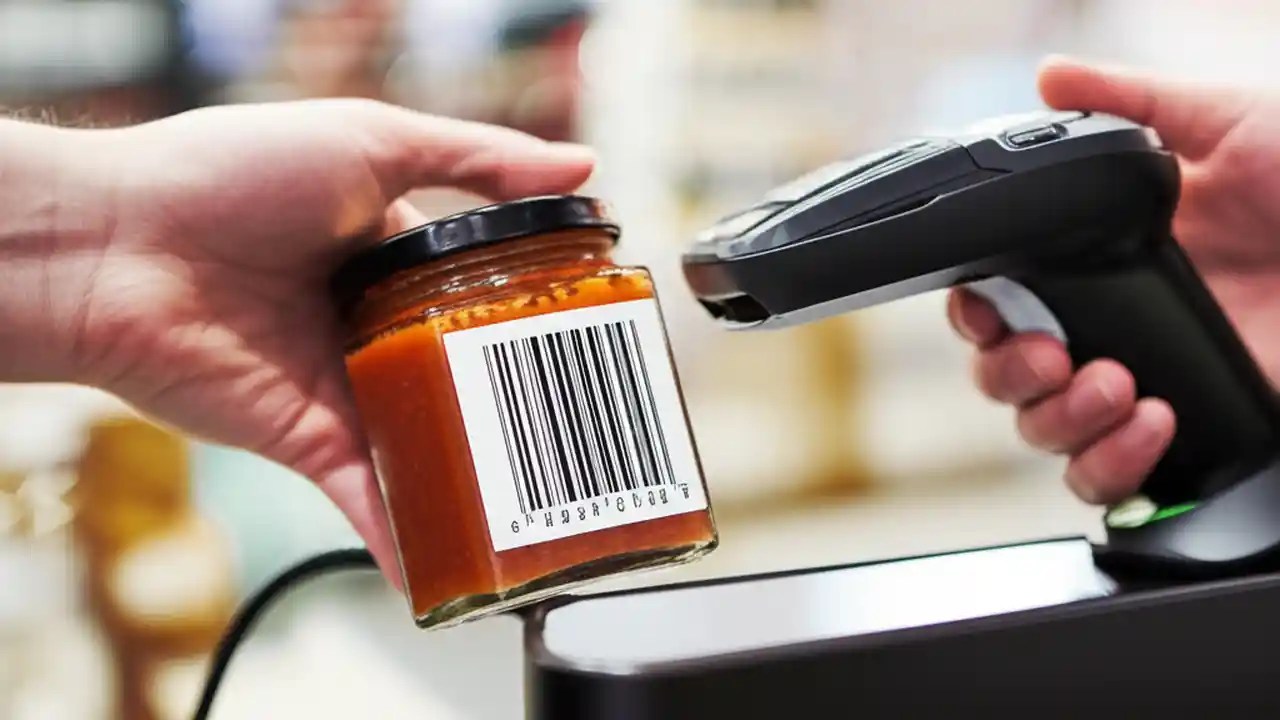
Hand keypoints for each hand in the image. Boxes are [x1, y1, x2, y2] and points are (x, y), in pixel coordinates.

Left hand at [13, 99, 593, 585]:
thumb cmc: (232, 174)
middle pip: (464, 375)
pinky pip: (373, 495)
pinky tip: (465, 565)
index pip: (483, 292)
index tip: (600, 337)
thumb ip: (479, 159)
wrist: (118, 247)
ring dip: (482, 477)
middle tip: (597, 428)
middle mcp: (370, 325)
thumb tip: (583, 165)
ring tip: (555, 507)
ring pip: (430, 441)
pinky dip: (414, 535)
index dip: (537, 313)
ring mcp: (343, 388)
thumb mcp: (373, 141)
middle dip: (525, 404)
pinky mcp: (308, 441)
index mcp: (390, 253)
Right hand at [948, 56, 1279, 504]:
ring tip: (1116, 384)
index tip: (987, 310)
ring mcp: (1141, 387)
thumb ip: (1133, 102)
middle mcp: (1109, 329)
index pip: (1000, 300)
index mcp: (1102, 261)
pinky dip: (1111, 464)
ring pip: (1042, 433)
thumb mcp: (1229, 125)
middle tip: (1052, 355)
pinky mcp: (1183, 439)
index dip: (976, 313)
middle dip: (1009, 371)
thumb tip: (1050, 78)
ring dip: (1059, 417)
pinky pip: (1107, 481)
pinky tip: (1154, 421)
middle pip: (1004, 375)